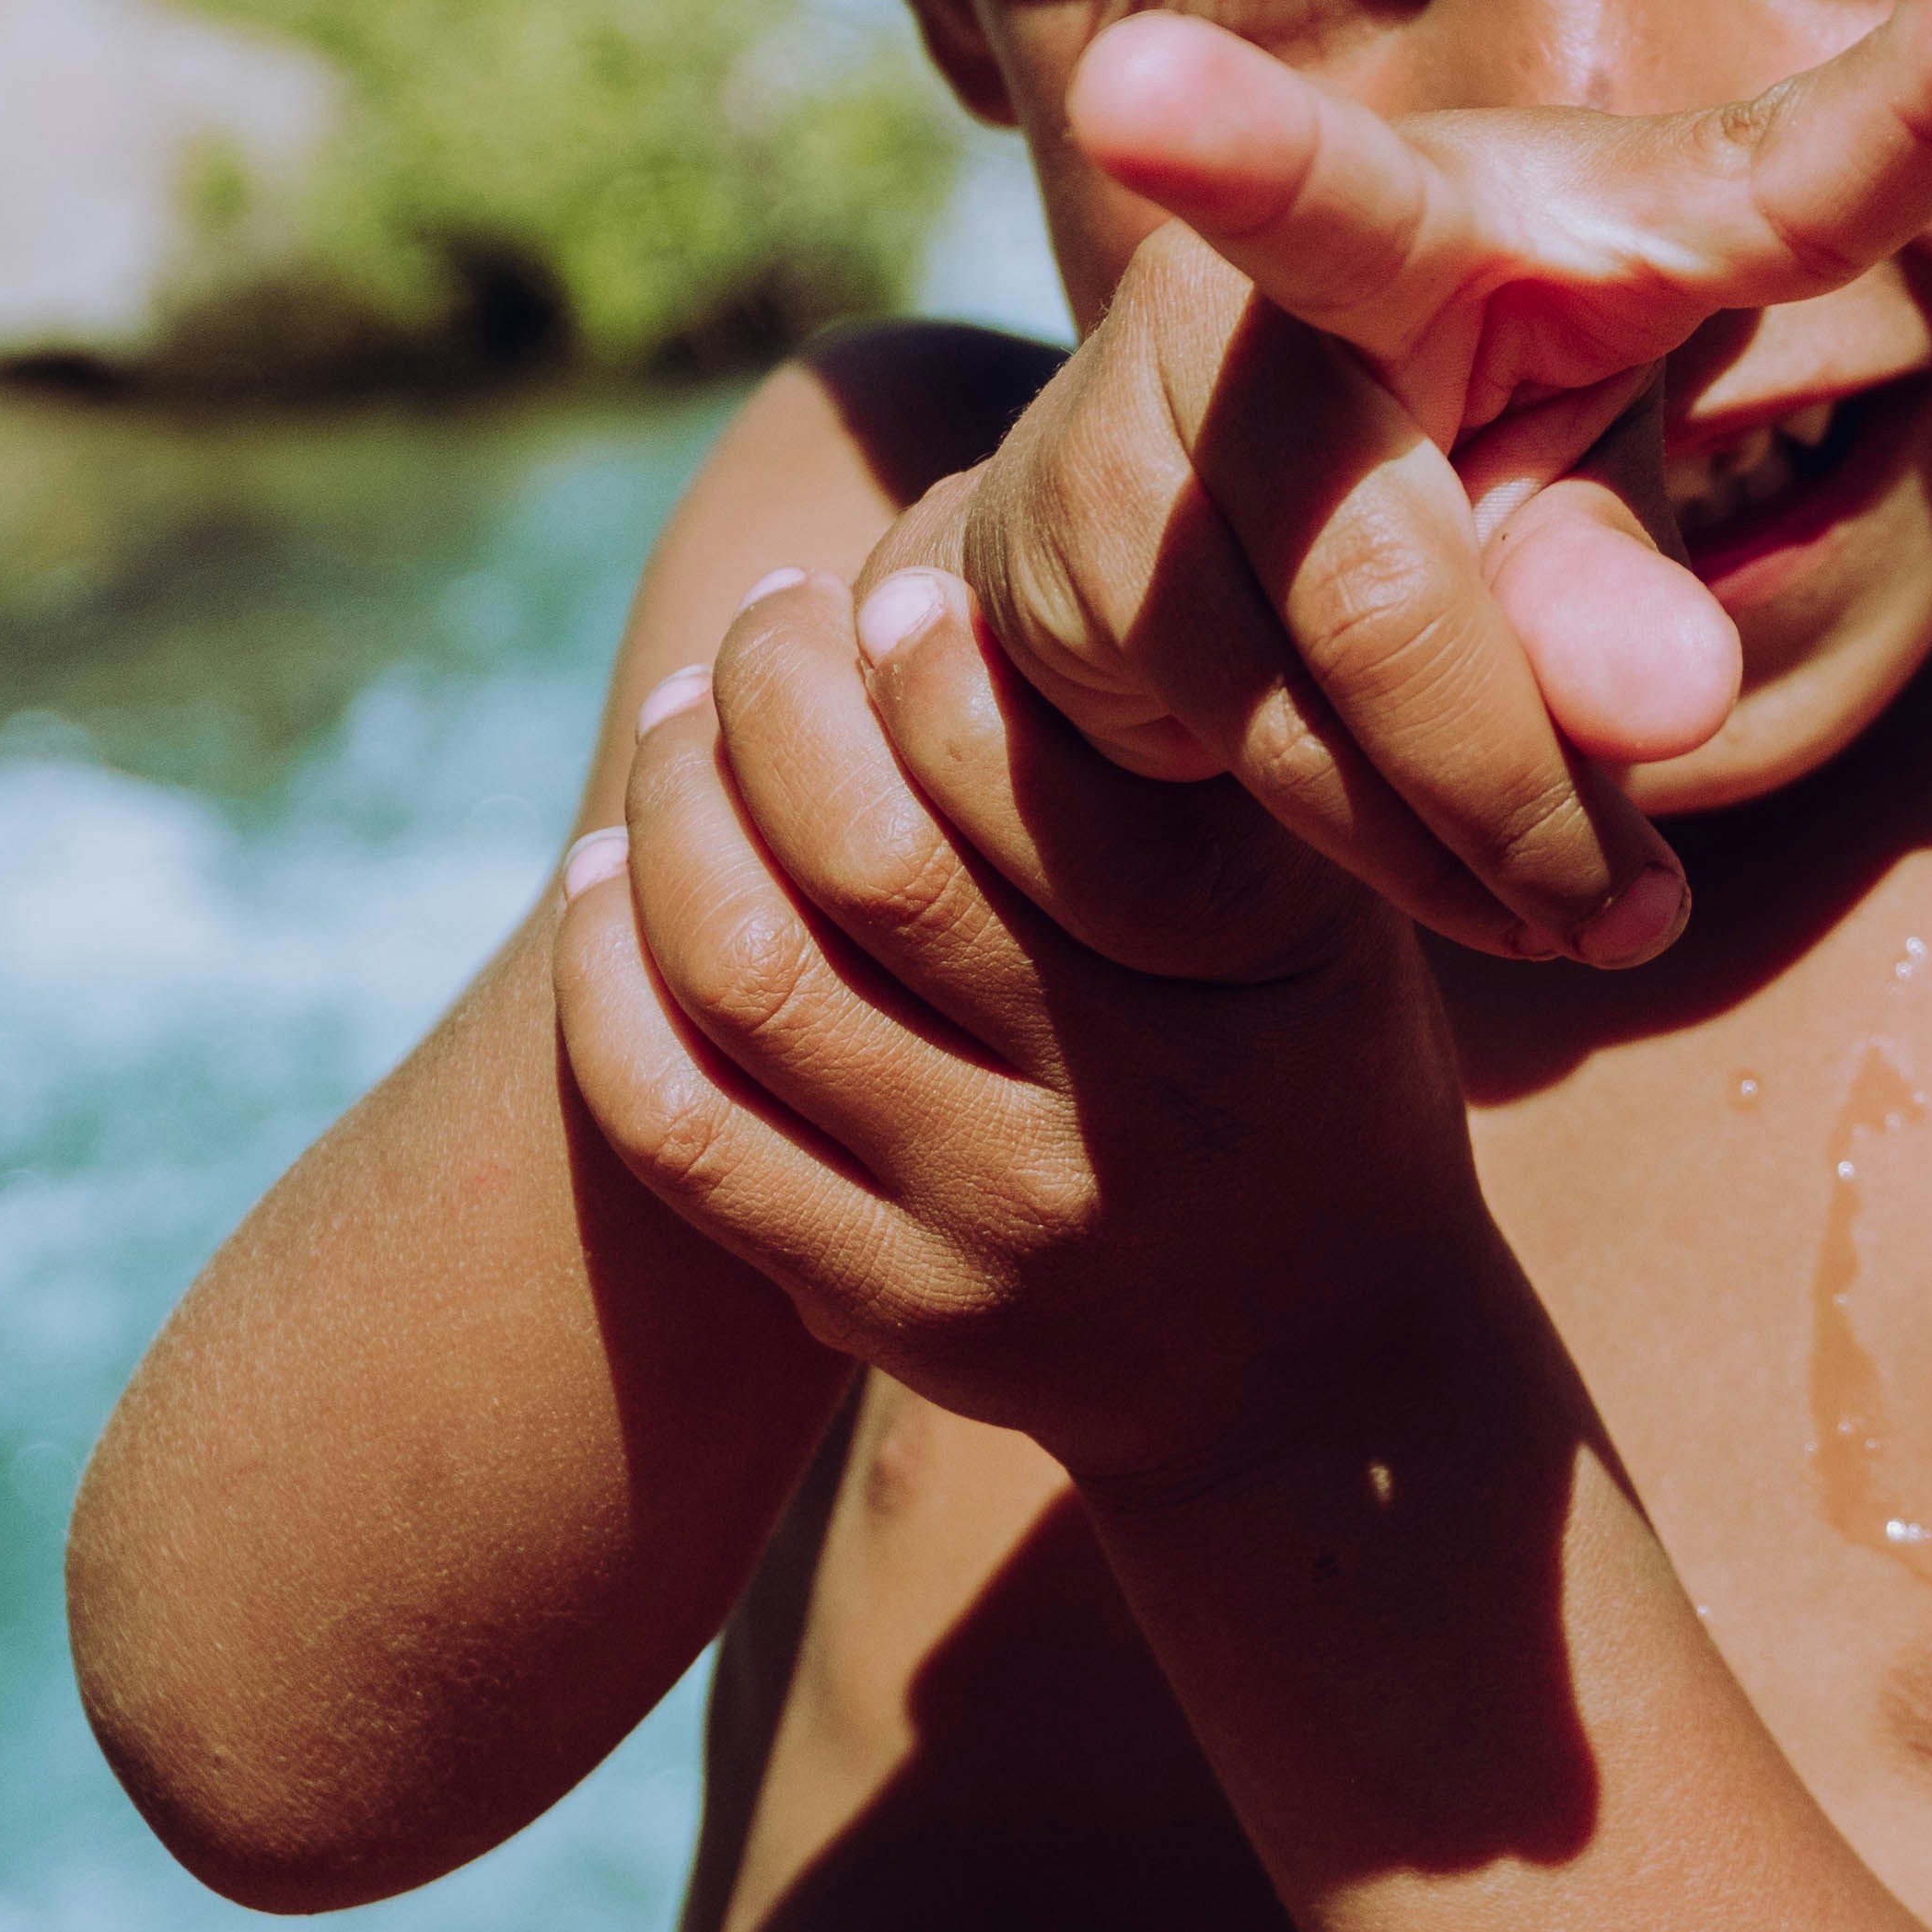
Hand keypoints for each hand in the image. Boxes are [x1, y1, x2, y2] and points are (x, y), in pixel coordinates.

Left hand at [550, 568, 1485, 1484]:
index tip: (888, 584)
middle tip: (762, 618)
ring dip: (676, 818)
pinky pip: (687, 1137)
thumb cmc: (1315, 1059)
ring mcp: (994, 1226)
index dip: (930, 665)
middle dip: (777, 703)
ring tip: (679, 723)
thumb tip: (1007, 565)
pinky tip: (605, 886)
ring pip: (754, 986)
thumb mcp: (1327, 904)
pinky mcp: (891, 1310)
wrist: (1320, 1366)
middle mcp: (1126, 1106)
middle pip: (872, 868)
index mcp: (1249, 970)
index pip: (1043, 786)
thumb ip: (1198, 769)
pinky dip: (612, 990)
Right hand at [863, 0, 1931, 976]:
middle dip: (1242, 135)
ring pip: (1385, 607)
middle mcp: (1350, 240)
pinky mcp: (1068, 523)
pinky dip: (1420, 856)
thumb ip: (1628, 598)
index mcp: (1553, 213)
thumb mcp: (1577, 537)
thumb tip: (1667, 701)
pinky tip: (1499, 897)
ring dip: (1519, 802)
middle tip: (1141, 91)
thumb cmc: (1442, 513)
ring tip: (1611, 905)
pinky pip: (1282, 731)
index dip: (1928, 95)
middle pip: (1331, 203)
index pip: (1776, 174)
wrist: (1152, 599)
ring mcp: (1175, 364)